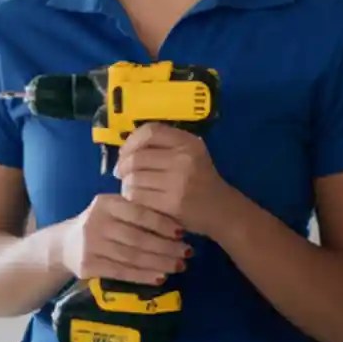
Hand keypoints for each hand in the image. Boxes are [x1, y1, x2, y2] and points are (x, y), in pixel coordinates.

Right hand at [61, 194, 190, 285]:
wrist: (64, 245)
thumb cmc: (99, 224)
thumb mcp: (112, 210)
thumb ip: (136, 211)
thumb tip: (176, 223)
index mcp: (105, 203)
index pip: (139, 213)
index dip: (162, 223)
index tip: (183, 232)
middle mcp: (96, 222)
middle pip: (137, 237)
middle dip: (166, 246)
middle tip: (187, 252)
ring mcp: (90, 245)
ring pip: (132, 257)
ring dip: (159, 263)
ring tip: (179, 266)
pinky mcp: (88, 265)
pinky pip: (121, 272)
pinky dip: (142, 276)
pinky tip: (160, 277)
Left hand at [114, 122, 239, 238]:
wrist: (221, 209)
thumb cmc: (200, 179)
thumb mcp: (190, 153)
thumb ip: (164, 145)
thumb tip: (125, 148)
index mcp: (188, 142)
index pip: (150, 131)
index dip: (131, 141)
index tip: (124, 153)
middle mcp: (184, 158)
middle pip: (137, 157)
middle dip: (123, 166)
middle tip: (121, 173)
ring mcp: (178, 182)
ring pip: (134, 178)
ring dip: (126, 184)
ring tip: (130, 187)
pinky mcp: (172, 203)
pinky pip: (138, 196)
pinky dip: (131, 197)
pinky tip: (136, 199)